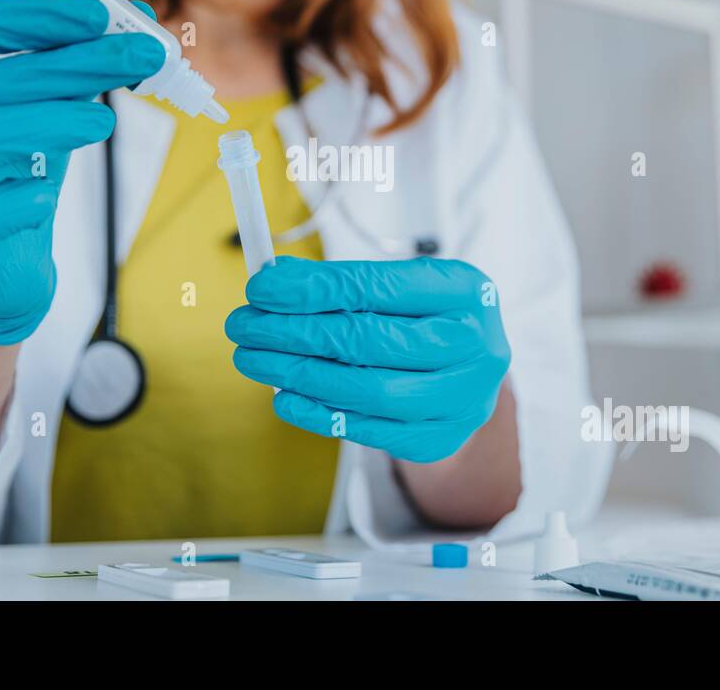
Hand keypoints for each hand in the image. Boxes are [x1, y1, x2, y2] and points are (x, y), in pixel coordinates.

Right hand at [0, 0, 164, 343]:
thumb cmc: (0, 182)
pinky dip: (16, 203)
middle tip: (135, 59)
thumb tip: (143, 22)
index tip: (98, 16)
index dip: (31, 17)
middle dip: (68, 66)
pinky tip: (46, 197)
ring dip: (48, 124)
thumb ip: (73, 70)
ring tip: (104, 122)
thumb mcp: (32, 119)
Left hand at [225, 257, 510, 462]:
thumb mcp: (402, 287)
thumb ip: (344, 283)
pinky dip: (319, 413)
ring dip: (297, 373)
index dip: (313, 288)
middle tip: (244, 324)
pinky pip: (368, 429)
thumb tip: (273, 281)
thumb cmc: (427, 320)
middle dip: (294, 331)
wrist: (470, 375)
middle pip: (368, 339)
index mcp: (466, 292)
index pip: (377, 287)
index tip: (261, 287)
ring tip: (252, 358)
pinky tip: (283, 396)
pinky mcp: (438, 439)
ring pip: (367, 388)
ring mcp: (462, 399)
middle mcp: (475, 347)